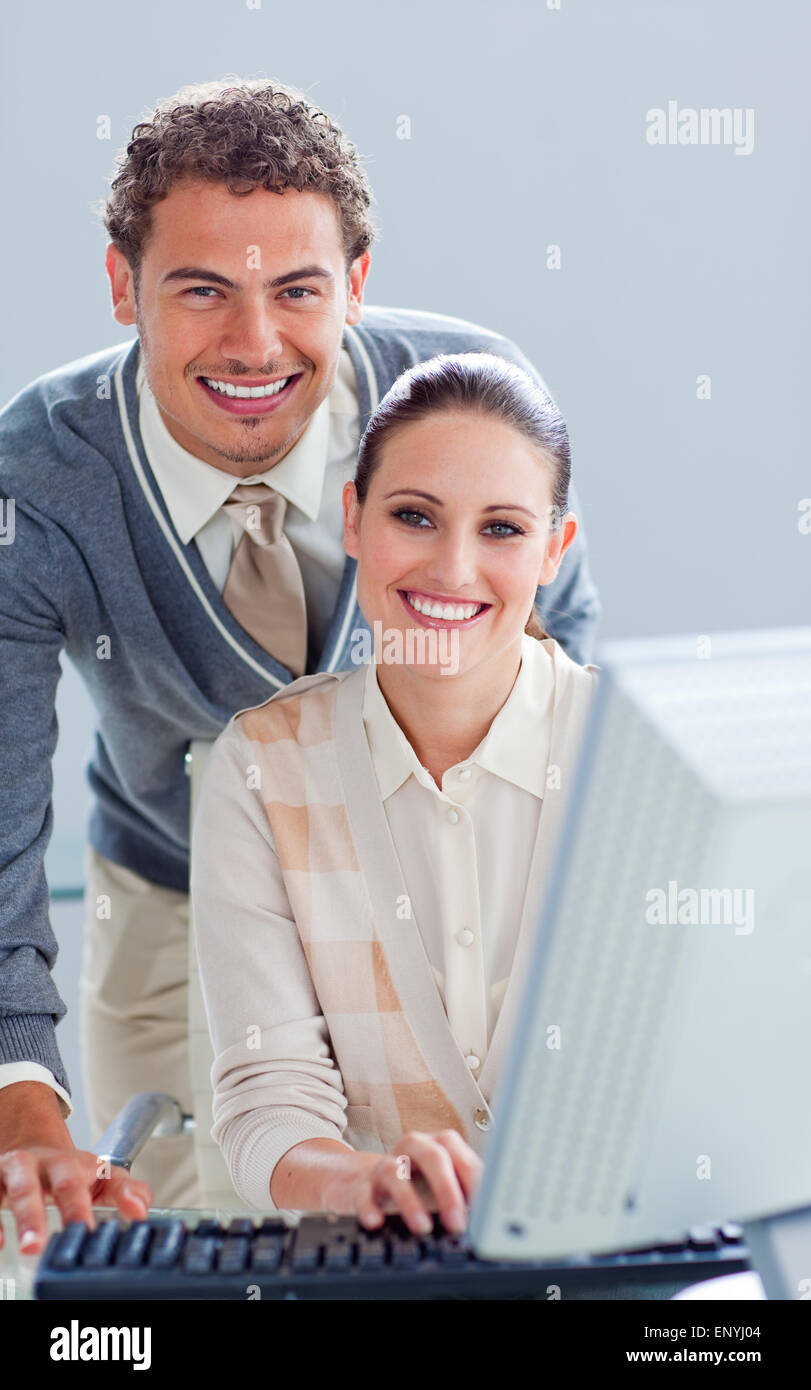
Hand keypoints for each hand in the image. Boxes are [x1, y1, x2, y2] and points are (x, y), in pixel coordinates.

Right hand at [0, 1145, 151, 1256]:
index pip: (73, 1184)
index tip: (84, 1233)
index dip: (78, 1209)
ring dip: (15, 1217)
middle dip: (33, 1215)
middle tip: (38, 1247)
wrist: (35, 1147)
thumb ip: (127, 1192)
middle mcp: (35, 1165)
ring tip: (22, 1246)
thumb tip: (140, 1212)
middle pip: (33, 1185)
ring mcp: (10, 1172)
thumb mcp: (104, 1176)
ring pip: (9, 1189)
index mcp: (67, 1164)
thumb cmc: (72, 1171)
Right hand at [326, 1129, 482, 1236]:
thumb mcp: (447, 1183)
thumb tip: (491, 1216)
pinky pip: (363, 1192)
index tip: (483, 1210)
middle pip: (433, 1157)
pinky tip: (376, 1222)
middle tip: (458, 1224)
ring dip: (409, 1201)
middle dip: (447, 1191)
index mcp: (440, 1144)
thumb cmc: (422, 1184)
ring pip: (395, 1172)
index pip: (461, 1154)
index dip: (473, 1181)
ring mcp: (387, 1163)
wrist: (375, 1182)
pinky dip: (369, 1207)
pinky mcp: (363, 1184)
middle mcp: (413, 1147)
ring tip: (422, 1228)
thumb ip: (468, 1191)